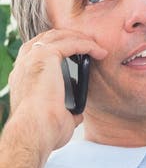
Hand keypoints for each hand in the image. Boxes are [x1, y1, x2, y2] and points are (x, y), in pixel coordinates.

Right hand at [8, 29, 107, 152]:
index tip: (76, 54)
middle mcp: (24, 63)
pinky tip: (100, 52)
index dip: (57, 48)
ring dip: (80, 39)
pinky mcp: (45, 56)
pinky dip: (86, 45)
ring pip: (59, 36)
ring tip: (97, 47)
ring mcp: (33, 57)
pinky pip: (70, 43)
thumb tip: (76, 114)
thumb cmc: (44, 130)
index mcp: (23, 76)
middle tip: (90, 46)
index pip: (37, 52)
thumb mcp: (55, 117)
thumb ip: (65, 110)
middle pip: (48, 38)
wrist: (35, 131)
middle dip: (70, 38)